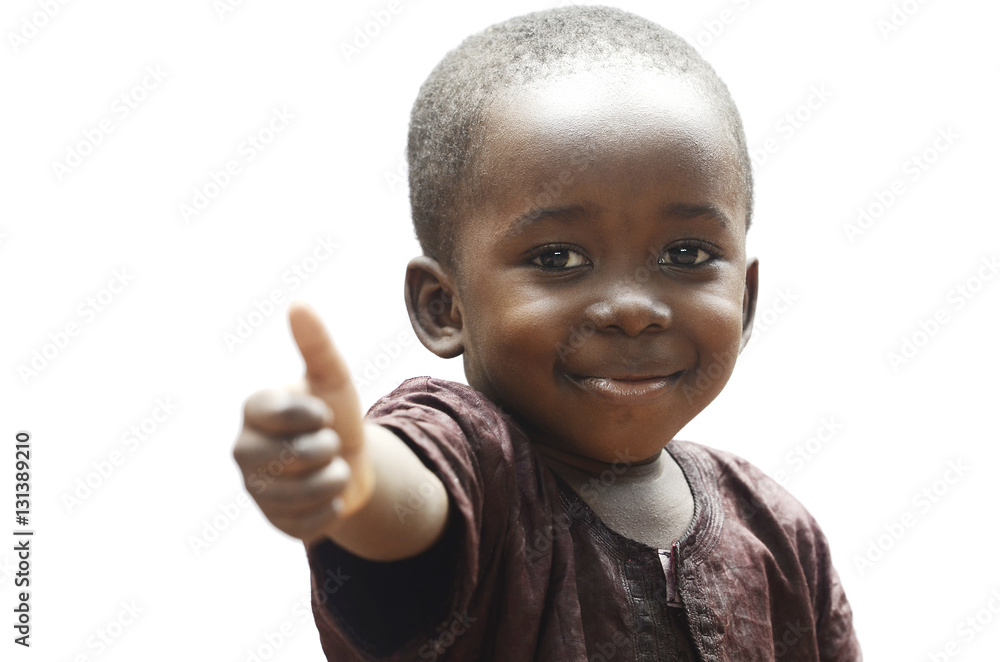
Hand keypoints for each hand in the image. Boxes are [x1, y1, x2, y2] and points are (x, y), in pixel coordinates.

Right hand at [233, 302, 373, 542]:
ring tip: (332, 468)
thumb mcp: (333, 378)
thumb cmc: (335, 414)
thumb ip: (316, 344)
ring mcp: (255, 489)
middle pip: (293, 455)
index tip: (323, 414)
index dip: (308, 415)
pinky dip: (331, 508)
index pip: (273, 412)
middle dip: (327, 448)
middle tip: (329, 443)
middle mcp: (244, 450)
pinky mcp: (273, 522)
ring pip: (303, 491)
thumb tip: (298, 304)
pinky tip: (330, 496)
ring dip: (334, 478)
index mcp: (253, 411)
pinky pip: (308, 522)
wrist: (353, 462)